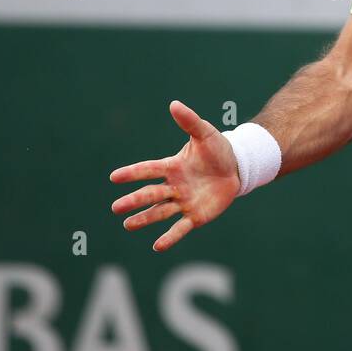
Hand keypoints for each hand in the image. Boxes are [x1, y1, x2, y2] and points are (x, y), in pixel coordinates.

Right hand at [108, 100, 239, 251]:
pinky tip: (157, 246)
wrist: (237, 168)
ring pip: (160, 212)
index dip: (132, 173)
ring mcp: (183, 202)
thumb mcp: (205, 133)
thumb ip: (189, 121)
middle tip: (116, 208)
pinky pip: (180, 228)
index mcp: (172, 167)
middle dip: (134, 201)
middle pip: (150, 194)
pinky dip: (170, 237)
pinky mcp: (196, 216)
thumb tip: (174, 104)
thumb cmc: (217, 150)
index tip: (114, 177)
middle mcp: (173, 186)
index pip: (148, 169)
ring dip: (144, 219)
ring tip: (128, 225)